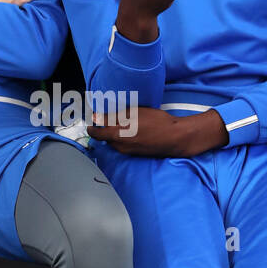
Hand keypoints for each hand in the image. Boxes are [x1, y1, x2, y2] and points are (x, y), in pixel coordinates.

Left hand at [87, 106, 226, 156]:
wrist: (174, 137)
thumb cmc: (155, 122)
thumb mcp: (133, 113)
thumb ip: (113, 116)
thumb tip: (97, 117)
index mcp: (116, 135)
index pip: (96, 134)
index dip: (92, 127)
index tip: (92, 121)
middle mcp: (120, 146)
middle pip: (106, 137)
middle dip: (106, 128)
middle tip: (113, 116)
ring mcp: (128, 151)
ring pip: (116, 141)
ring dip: (117, 133)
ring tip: (127, 121)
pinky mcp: (136, 153)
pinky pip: (125, 144)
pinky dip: (125, 137)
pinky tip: (135, 129)